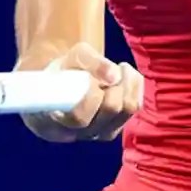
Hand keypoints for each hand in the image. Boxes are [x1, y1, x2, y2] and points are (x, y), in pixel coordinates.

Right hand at [21, 42, 143, 142]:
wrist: (69, 80)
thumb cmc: (65, 69)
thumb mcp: (71, 57)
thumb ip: (88, 61)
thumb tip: (114, 76)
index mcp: (54, 121)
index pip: (79, 117)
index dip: (90, 95)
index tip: (90, 76)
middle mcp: (78, 133)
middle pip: (110, 109)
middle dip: (112, 84)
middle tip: (107, 68)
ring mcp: (98, 133)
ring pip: (127, 108)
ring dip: (126, 83)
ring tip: (118, 68)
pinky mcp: (116, 127)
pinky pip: (136, 106)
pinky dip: (134, 85)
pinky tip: (124, 75)